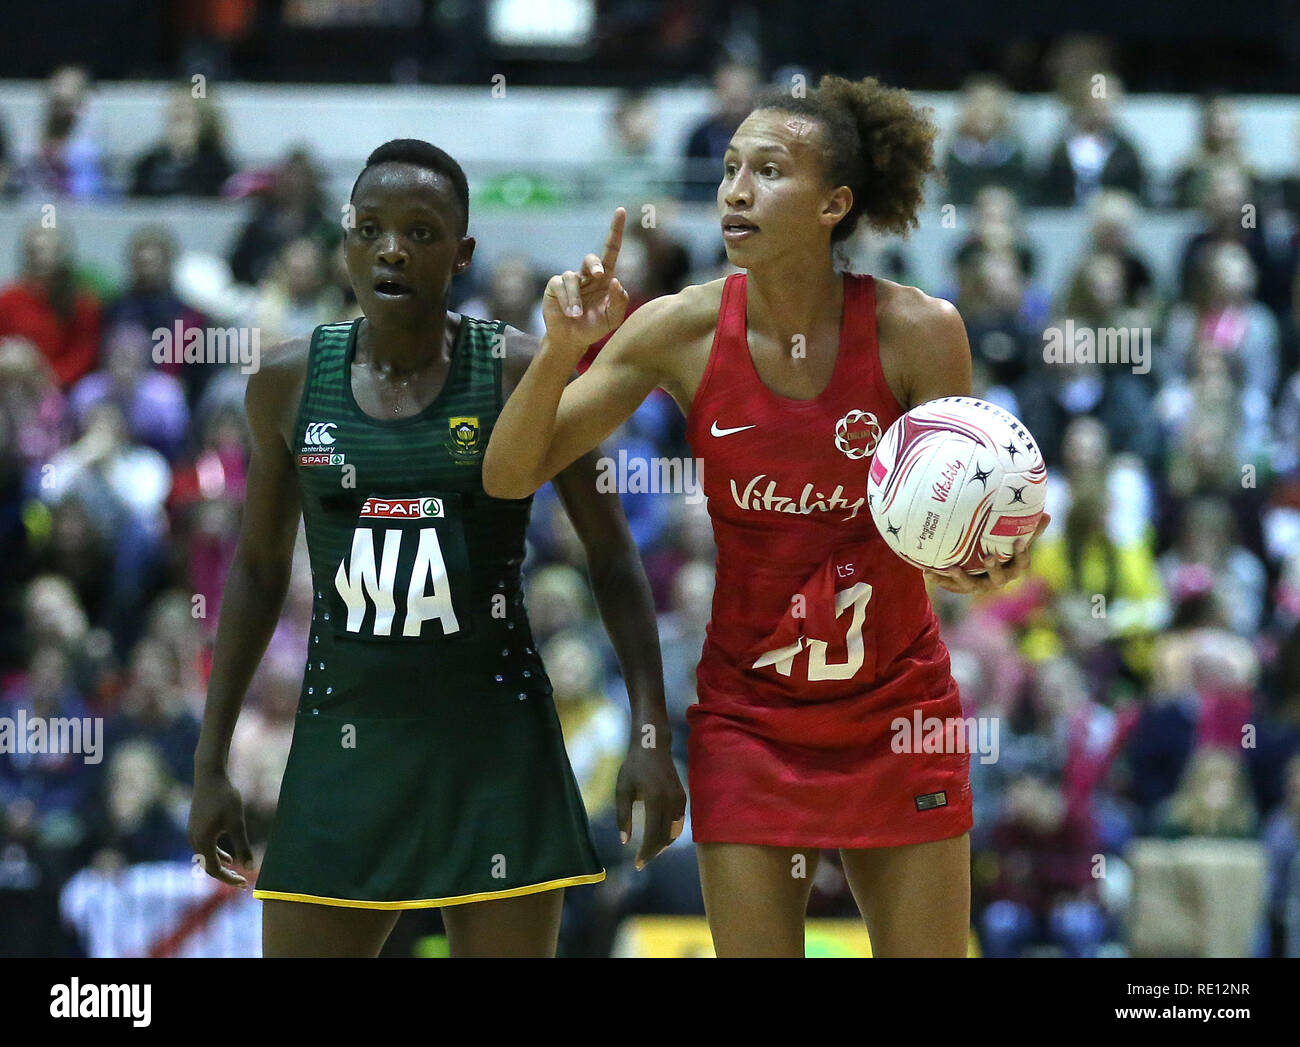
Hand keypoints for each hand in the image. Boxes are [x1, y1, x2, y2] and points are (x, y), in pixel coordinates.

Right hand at [187, 770, 254, 887]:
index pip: (215, 870)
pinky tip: (228, 856)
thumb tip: (250, 868)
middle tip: (242, 882)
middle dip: (226, 876)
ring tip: (236, 872)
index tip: (245, 884)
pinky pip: (205, 847)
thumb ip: (243, 846)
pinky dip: (216, 855)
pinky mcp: (196, 826)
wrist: (210, 776)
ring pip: (206, 857)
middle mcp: (194, 840)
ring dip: (221, 866)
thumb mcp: (237, 823)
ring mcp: (193, 833)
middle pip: (209, 866)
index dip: (229, 879)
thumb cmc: (225, 799)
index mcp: (203, 842)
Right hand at [541, 207, 629, 355]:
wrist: (572, 340)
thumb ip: (619, 301)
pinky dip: (567, 301)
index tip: (621, 211)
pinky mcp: (555, 285)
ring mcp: (570, 279)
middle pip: (591, 259)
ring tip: (577, 315)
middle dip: (594, 264)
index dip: (615, 231)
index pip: (611, 250)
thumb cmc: (594, 327)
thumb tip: (616, 280)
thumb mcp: (612, 318)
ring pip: (573, 278)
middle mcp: (587, 275)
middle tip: (599, 275)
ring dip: (576, 299)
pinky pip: (561, 286)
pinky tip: (571, 314)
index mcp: (605, 278)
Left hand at [615, 737, 686, 870]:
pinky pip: (678, 822)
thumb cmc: (633, 767)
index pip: (652, 835)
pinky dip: (669, 834)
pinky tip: (658, 839)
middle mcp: (671, 802)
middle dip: (653, 852)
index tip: (637, 864)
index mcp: (655, 800)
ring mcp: (680, 799)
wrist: (653, 746)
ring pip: (674, 832)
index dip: (646, 852)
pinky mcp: (683, 797)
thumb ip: (622, 817)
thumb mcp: (622, 790)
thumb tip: (625, 842)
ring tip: (649, 853)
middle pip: (665, 837)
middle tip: (641, 863)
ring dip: (662, 845)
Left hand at [924, 513, 1050, 593]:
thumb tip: (1048, 514)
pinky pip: (951, 586)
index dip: (1021, 554)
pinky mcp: (963, 587)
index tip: (1019, 542)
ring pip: (971, 586)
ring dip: (960, 578)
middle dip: (993, 569)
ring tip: (950, 568)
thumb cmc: (1004, 548)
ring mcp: (980, 586)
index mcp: (1013, 568)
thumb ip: (1028, 529)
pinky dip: (940, 579)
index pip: (1022, 563)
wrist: (983, 567)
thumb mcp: (1016, 538)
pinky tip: (927, 572)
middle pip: (998, 578)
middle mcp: (998, 580)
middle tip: (987, 558)